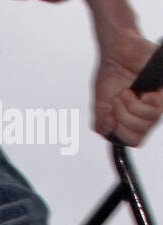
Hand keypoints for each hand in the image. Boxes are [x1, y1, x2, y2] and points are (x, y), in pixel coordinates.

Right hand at [93, 30, 162, 144]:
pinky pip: (159, 108)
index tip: (113, 118)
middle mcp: (145, 114)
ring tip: (125, 92)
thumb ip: (102, 123)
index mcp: (132, 120)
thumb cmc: (110, 76)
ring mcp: (155, 103)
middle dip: (124, 118)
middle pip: (141, 134)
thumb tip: (111, 129)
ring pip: (149, 122)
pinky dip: (145, 102)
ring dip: (132, 108)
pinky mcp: (162, 91)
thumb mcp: (101, 104)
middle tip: (117, 99)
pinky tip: (142, 92)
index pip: (134, 140)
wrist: (116, 51)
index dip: (122, 134)